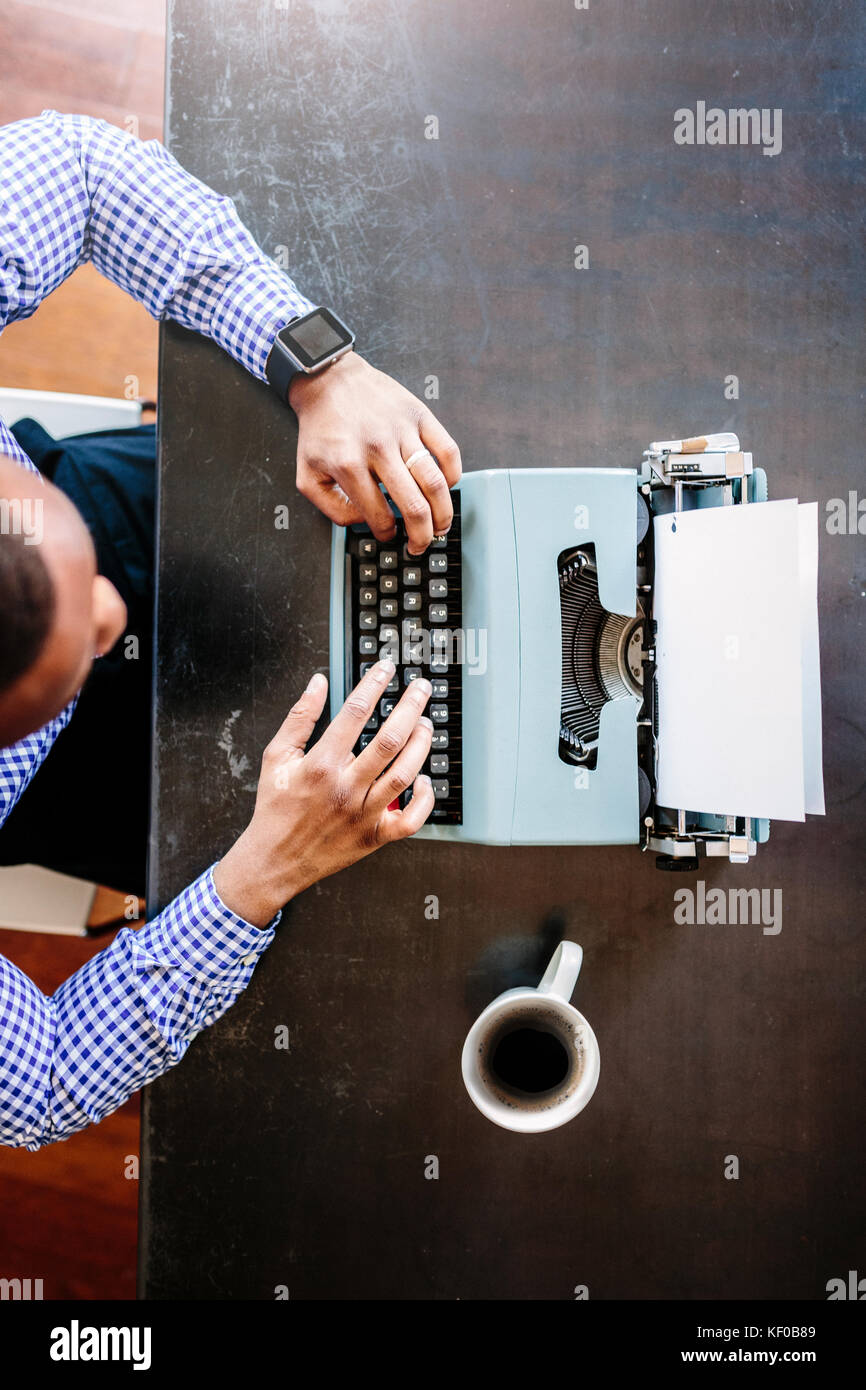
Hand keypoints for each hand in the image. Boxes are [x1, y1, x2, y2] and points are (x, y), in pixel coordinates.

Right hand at [213, 660, 433, 925]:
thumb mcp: (277, 757)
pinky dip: (425, 799)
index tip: (386, 668)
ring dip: (421, 745)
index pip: (355, 713)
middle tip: (421, 688)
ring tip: (425, 725)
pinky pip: (411, 819)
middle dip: (411, 707)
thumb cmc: (275, 808)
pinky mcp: (374, 837)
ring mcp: (363, 814)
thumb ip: (300, 717)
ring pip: (404, 774)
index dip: (374, 684)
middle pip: (389, 740)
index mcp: (321, 765)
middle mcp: (345, 788)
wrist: (274, 860)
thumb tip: (319, 682)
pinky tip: (425, 779)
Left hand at [288, 350, 461, 554]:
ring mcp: (402, 431)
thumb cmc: (320, 429)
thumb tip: (365, 521)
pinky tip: (446, 487)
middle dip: (422, 535)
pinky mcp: (419, 415)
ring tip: (441, 526)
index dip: (387, 534)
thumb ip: (331, 508)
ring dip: (443, 512)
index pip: (379, 515)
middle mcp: (378, 448)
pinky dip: (453, 474)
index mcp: (349, 465)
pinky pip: (448, 450)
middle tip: (421, 545)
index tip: (390, 535)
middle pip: (414, 506)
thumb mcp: (308, 474)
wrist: (328, 380)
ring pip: (435, 482)